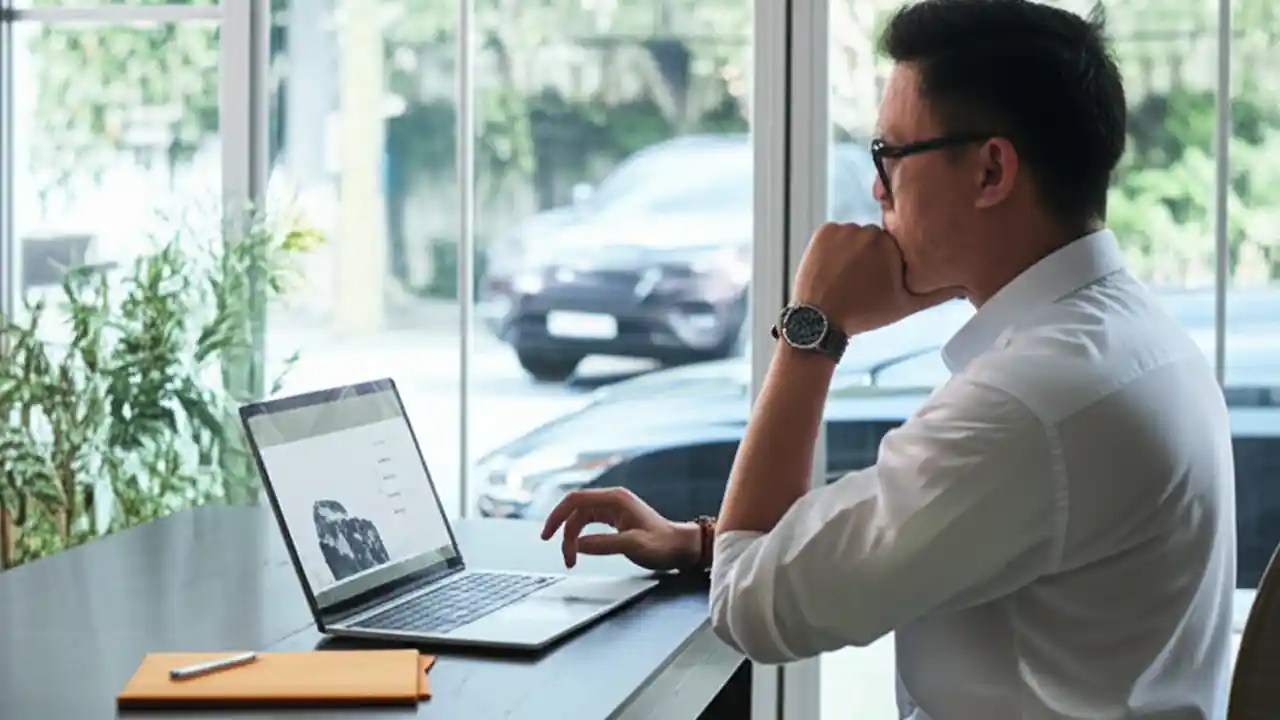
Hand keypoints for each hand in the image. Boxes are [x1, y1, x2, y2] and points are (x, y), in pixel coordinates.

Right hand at [540, 487, 700, 569]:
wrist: (681, 548)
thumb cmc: (663, 545)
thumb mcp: (633, 546)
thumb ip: (604, 544)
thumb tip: (576, 544)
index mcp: (615, 499)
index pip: (575, 500)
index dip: (557, 515)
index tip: (547, 535)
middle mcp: (612, 500)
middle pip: (575, 510)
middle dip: (563, 531)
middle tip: (563, 556)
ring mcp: (613, 509)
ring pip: (581, 519)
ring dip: (572, 538)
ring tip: (572, 560)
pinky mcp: (615, 519)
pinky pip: (589, 524)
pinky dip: (581, 538)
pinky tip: (580, 551)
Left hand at [793, 223, 960, 334]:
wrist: (818, 319)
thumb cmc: (864, 313)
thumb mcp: (906, 305)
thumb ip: (937, 292)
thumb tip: (964, 285)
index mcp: (892, 246)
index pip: (897, 246)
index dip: (889, 264)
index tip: (878, 281)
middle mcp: (869, 232)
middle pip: (875, 239)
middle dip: (871, 256)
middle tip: (860, 281)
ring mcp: (844, 229)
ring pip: (855, 236)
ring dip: (852, 251)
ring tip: (845, 277)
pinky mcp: (824, 230)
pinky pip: (836, 234)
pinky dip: (835, 247)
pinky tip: (833, 268)